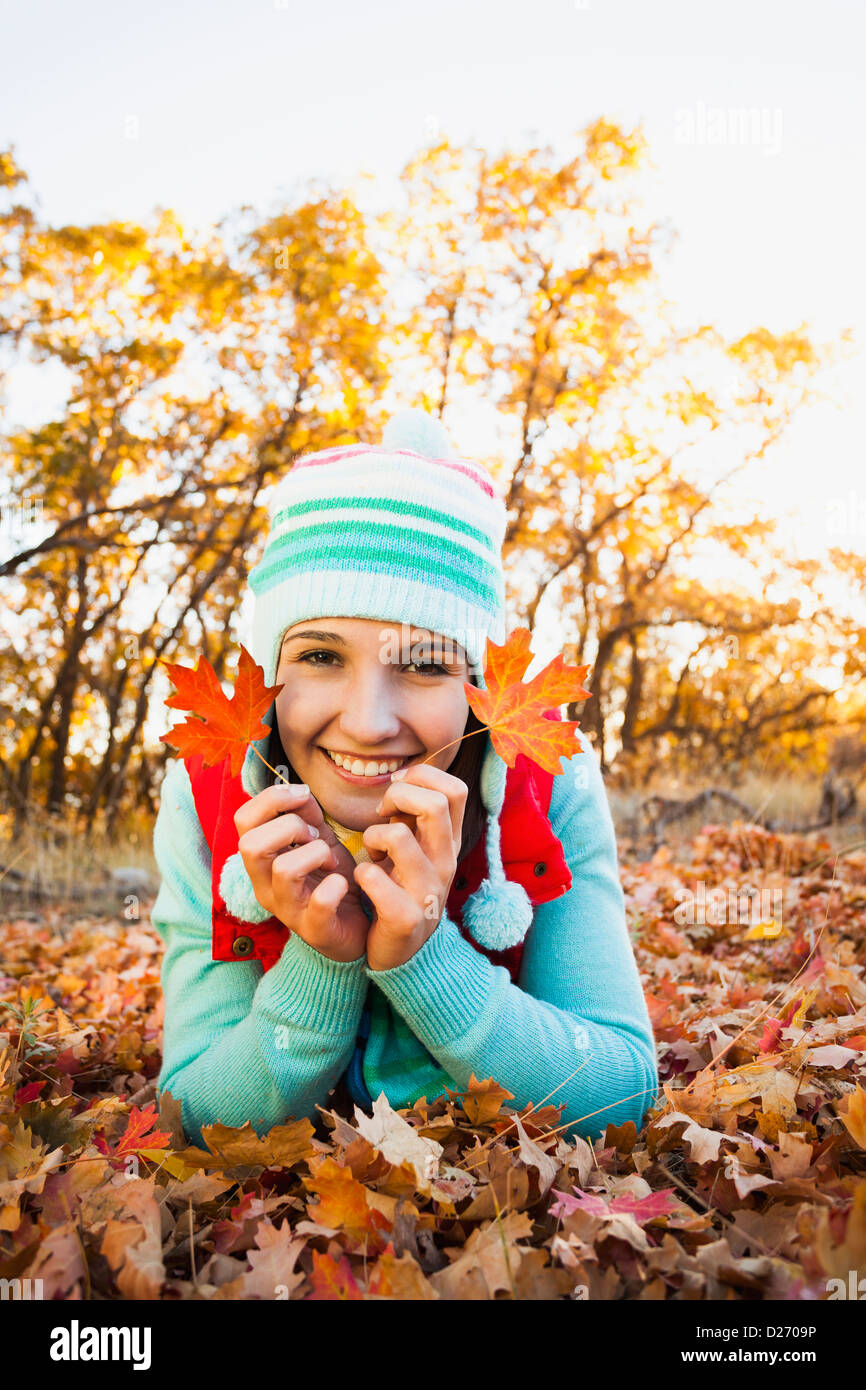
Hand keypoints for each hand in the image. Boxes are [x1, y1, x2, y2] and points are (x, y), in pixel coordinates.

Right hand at [234, 784, 369, 962]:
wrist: (359, 925)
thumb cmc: (330, 878)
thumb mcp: (318, 839)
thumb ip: (306, 814)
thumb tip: (299, 791)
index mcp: (261, 861)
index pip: (242, 820)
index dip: (272, 798)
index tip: (303, 796)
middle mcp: (265, 887)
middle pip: (250, 845)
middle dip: (290, 828)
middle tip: (316, 837)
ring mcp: (288, 911)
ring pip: (283, 869)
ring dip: (316, 853)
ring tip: (332, 861)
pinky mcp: (315, 930)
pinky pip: (319, 902)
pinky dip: (336, 886)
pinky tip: (344, 883)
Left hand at [355, 763, 466, 971]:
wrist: (402, 954)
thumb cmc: (401, 890)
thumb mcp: (417, 850)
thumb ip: (415, 819)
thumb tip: (403, 780)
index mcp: (450, 843)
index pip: (454, 790)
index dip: (423, 777)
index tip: (397, 788)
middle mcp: (446, 863)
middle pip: (434, 804)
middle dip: (398, 797)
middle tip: (382, 815)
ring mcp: (428, 891)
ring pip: (397, 836)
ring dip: (372, 836)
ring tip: (371, 853)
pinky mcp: (406, 918)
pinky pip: (373, 878)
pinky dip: (360, 873)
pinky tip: (363, 880)